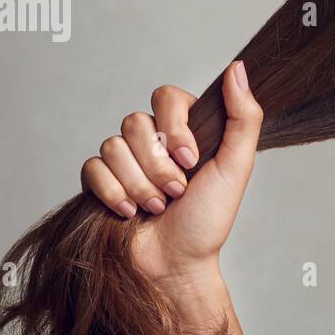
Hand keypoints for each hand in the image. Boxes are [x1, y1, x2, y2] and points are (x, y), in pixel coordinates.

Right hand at [79, 61, 262, 283]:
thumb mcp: (236, 168)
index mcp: (185, 130)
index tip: (190, 160)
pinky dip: (113, 193)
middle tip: (177, 193)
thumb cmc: (209, 220)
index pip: (166, 97)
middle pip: (135, 122)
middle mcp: (152, 140)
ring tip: (157, 208)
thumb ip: (243, 117)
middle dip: (157, 166)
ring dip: (140, 185)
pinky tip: (129, 213)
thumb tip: (237, 68)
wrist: (177, 265)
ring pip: (112, 146)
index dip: (174, 127)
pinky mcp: (100, 181)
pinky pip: (91, 167)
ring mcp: (124, 160)